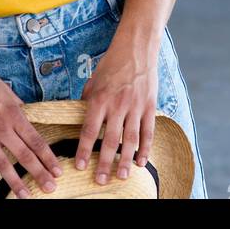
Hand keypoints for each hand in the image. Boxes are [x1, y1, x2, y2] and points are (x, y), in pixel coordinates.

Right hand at [0, 49, 64, 197]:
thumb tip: (27, 117)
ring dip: (16, 183)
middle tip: (51, 188)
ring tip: (26, 197)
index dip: (48, 158)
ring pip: (3, 165)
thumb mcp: (5, 89)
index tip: (57, 170)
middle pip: (24, 155)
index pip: (36, 140)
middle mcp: (1, 127)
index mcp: (13, 113)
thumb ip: (17, 106)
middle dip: (40, 173)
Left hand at [75, 34, 159, 185]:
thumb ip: (88, 100)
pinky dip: (146, 148)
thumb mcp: (94, 80)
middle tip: (100, 180)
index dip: (83, 150)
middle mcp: (117, 104)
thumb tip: (81, 118)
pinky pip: (148, 131)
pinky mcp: (150, 106)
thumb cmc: (112, 63)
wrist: (137, 47)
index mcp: (100, 98)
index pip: (89, 130)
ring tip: (122, 176)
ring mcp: (135, 106)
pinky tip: (142, 162)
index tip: (79, 166)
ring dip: (126, 160)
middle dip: (104, 162)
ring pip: (130, 139)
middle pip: (110, 139)